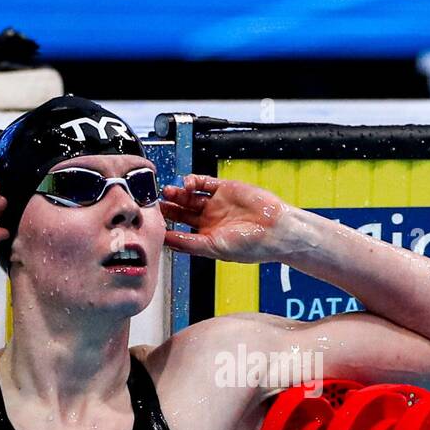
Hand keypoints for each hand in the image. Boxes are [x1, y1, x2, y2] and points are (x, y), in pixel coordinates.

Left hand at [160, 175, 291, 263]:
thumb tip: (165, 241)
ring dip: (178, 193)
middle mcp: (209, 220)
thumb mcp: (214, 247)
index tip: (153, 221)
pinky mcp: (225, 189)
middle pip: (182, 211)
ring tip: (168, 192)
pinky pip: (204, 183)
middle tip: (155, 203)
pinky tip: (187, 184)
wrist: (276, 230)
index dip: (166, 224)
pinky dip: (193, 181)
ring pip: (190, 196)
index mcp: (206, 237)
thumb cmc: (250, 246)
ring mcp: (216, 203)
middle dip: (168, 207)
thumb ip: (188, 243)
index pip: (179, 230)